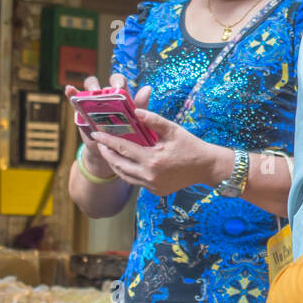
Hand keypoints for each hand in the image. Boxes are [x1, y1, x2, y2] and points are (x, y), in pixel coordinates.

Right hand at [64, 74, 130, 176]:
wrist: (114, 150)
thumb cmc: (128, 131)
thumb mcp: (135, 119)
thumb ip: (140, 104)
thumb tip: (148, 88)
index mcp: (119, 95)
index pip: (117, 80)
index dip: (117, 81)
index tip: (119, 88)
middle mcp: (104, 96)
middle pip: (103, 82)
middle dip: (103, 85)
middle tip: (106, 94)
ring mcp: (92, 102)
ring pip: (88, 88)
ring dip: (89, 89)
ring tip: (92, 95)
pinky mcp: (81, 111)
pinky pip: (75, 99)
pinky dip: (71, 93)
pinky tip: (69, 89)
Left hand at [88, 88, 222, 195]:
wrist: (207, 168)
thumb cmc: (191, 145)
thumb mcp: (173, 130)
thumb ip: (153, 120)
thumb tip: (135, 111)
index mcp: (152, 159)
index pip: (123, 148)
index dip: (107, 141)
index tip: (96, 134)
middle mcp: (149, 175)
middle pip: (119, 165)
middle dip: (107, 153)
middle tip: (100, 143)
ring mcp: (152, 186)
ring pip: (125, 176)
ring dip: (115, 164)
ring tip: (110, 153)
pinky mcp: (156, 191)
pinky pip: (136, 182)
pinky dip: (128, 172)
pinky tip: (126, 163)